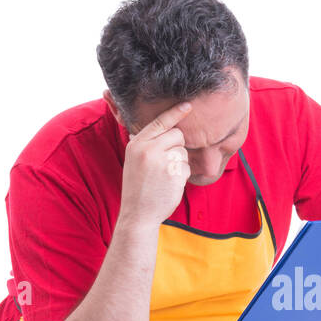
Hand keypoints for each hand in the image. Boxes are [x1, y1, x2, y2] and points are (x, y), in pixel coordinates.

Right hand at [120, 101, 192, 225]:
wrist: (138, 214)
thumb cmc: (137, 188)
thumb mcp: (133, 161)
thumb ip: (143, 144)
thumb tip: (151, 128)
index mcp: (137, 144)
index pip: (159, 122)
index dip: (175, 113)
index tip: (188, 105)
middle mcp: (148, 149)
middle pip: (177, 135)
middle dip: (177, 146)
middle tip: (167, 163)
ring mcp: (162, 161)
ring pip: (183, 151)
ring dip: (180, 163)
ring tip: (165, 177)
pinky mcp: (174, 174)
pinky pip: (187, 167)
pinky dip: (182, 176)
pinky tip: (169, 185)